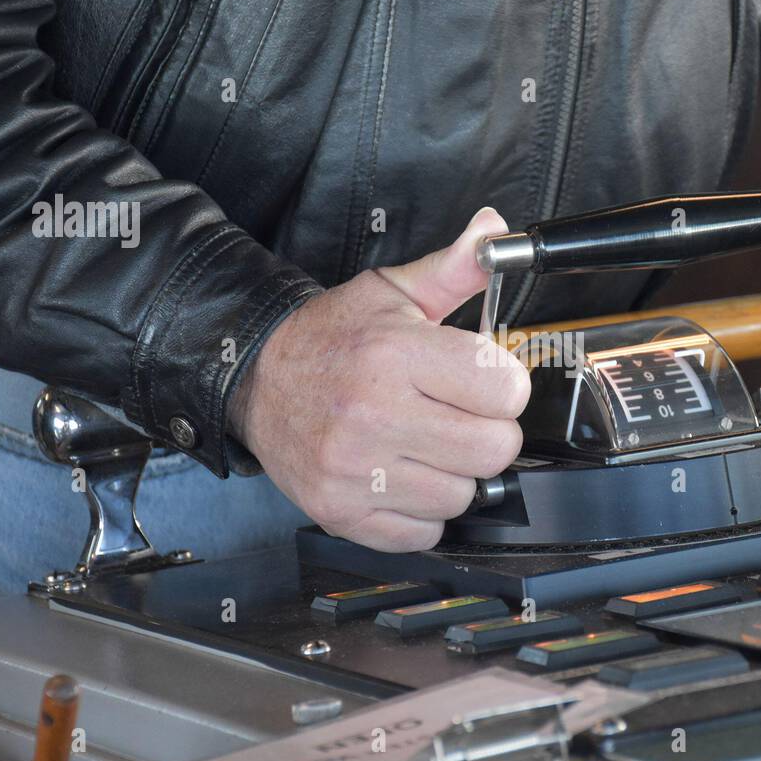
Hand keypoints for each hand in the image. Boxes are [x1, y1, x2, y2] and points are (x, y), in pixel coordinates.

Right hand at [230, 208, 529, 551]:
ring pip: (462, 496)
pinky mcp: (340, 511)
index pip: (505, 389)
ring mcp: (354, 469)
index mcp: (395, 353)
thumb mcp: (392, 292)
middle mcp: (373, 413)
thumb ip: (454, 267)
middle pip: (494, 450)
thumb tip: (496, 229)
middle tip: (458, 416)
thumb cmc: (332, 338)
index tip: (482, 382)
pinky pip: (423, 531)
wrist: (255, 378)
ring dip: (454, 474)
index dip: (504, 386)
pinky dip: (421, 511)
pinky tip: (402, 475)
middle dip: (487, 432)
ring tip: (424, 444)